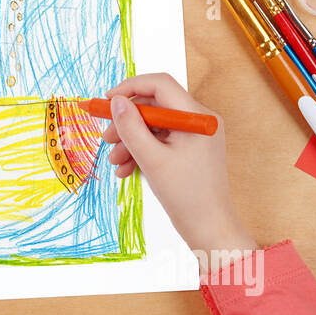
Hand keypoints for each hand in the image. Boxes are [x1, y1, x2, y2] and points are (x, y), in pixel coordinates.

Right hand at [102, 74, 255, 268]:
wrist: (209, 230)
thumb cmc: (187, 196)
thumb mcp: (152, 160)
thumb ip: (131, 127)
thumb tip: (116, 101)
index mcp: (198, 116)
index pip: (160, 85)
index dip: (130, 88)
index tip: (106, 102)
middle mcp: (199, 120)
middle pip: (154, 105)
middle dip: (127, 122)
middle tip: (106, 138)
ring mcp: (195, 135)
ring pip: (154, 125)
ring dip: (130, 140)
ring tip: (115, 161)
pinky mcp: (190, 150)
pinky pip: (160, 141)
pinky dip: (142, 151)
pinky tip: (126, 170)